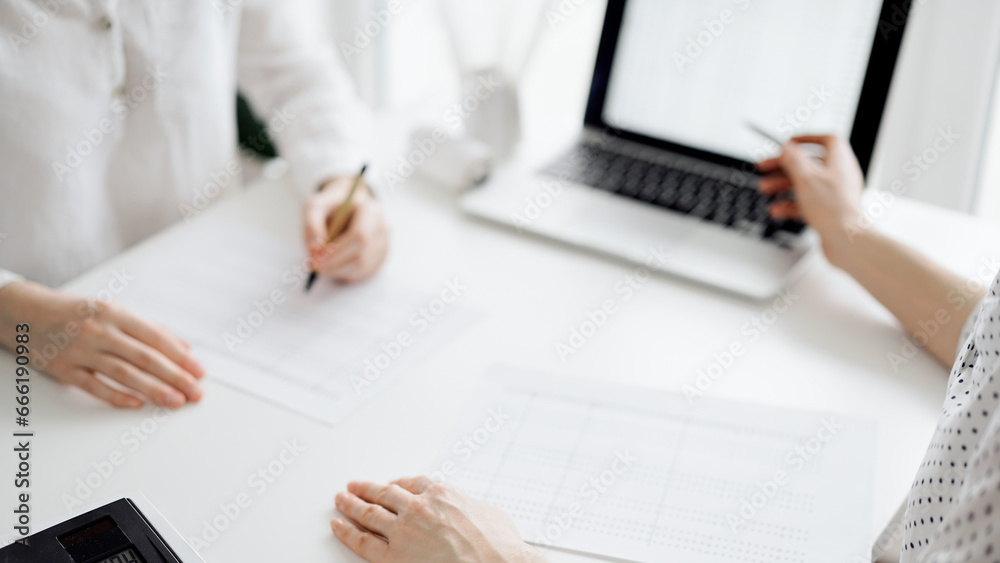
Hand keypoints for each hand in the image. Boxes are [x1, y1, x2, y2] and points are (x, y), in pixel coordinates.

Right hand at [0, 281, 203, 408]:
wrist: (26, 314)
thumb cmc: (78, 314)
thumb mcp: (113, 312)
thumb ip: (149, 329)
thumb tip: (184, 348)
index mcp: (115, 314)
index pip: (156, 338)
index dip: (180, 357)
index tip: (199, 372)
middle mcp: (99, 331)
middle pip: (145, 358)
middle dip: (175, 377)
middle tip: (195, 392)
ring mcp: (80, 351)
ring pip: (123, 374)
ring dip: (153, 389)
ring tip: (175, 401)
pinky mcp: (64, 369)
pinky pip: (94, 386)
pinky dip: (116, 396)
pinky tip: (137, 404)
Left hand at [304, 177, 388, 283]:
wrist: (345, 208)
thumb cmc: (330, 207)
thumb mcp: (315, 206)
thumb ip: (312, 225)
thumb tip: (315, 249)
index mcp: (370, 210)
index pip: (360, 236)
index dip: (338, 251)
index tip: (317, 258)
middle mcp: (382, 228)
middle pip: (363, 255)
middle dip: (335, 265)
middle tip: (315, 266)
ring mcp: (384, 244)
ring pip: (364, 267)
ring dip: (339, 271)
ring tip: (322, 265)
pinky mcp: (381, 258)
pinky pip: (364, 273)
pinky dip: (346, 274)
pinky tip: (334, 266)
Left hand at [331, 476, 545, 562]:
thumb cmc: (499, 547)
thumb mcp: (489, 513)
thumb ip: (471, 509)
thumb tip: (474, 514)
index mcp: (442, 494)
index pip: (411, 483)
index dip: (396, 484)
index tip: (390, 484)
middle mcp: (419, 508)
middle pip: (385, 493)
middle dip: (367, 489)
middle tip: (355, 486)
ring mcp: (405, 530)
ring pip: (370, 512)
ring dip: (352, 504)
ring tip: (341, 500)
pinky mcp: (394, 556)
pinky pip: (363, 541)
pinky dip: (347, 531)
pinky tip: (339, 525)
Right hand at [757, 135, 864, 262]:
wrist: (846, 240)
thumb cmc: (832, 209)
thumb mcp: (805, 178)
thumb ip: (793, 160)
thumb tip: (787, 147)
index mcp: (840, 161)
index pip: (827, 140)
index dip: (807, 138)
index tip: (790, 143)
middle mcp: (839, 176)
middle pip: (808, 163)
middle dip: (783, 166)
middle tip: (764, 168)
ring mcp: (835, 194)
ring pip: (805, 184)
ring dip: (783, 186)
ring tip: (766, 190)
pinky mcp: (829, 211)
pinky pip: (807, 203)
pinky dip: (791, 205)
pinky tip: (777, 210)